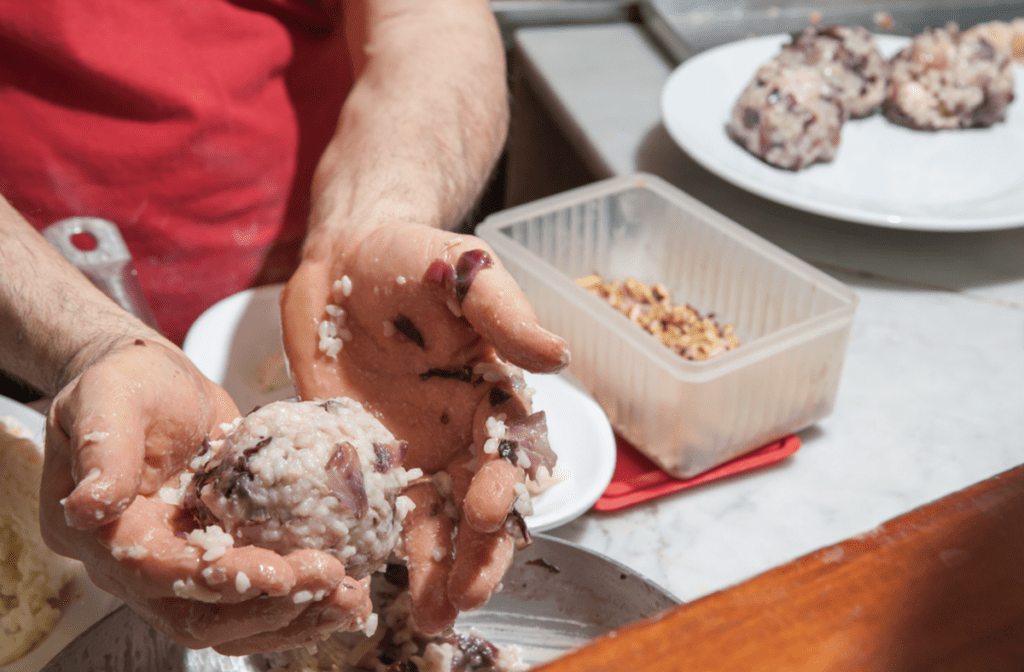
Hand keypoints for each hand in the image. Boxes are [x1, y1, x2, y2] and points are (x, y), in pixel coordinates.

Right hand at [39, 336, 372, 653]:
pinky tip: (345, 595)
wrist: (152, 384)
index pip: (160, 571)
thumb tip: (89, 507)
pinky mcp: (219, 558)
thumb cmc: (127, 383)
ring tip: (352, 599)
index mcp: (105, 533)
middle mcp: (138, 567)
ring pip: (232, 620)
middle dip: (272, 607)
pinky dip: (301, 604)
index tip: (279, 573)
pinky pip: (256, 599)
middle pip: (201, 615)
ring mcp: (181, 568)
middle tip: (335, 584)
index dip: (218, 579)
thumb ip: (102, 450)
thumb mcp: (107, 399)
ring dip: (296, 617)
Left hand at [280, 222, 568, 632]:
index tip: (488, 507)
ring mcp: (411, 451)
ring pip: (434, 524)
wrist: (344, 258)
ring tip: (431, 619)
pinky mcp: (363, 459)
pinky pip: (374, 512)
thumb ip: (505, 313)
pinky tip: (372, 586)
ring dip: (437, 572)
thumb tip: (557, 355)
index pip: (509, 454)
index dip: (504, 486)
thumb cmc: (412, 257)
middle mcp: (458, 434)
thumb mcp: (464, 271)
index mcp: (492, 395)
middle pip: (477, 507)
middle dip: (477, 554)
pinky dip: (378, 550)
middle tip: (462, 599)